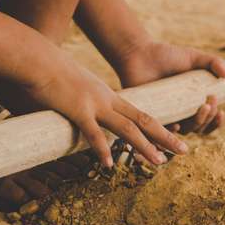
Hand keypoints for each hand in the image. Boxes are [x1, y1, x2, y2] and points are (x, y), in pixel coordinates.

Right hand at [17, 55, 189, 170]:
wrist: (38, 59)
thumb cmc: (52, 73)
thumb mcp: (76, 88)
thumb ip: (84, 104)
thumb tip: (83, 117)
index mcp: (108, 96)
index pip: (140, 114)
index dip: (159, 128)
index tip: (174, 140)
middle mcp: (106, 100)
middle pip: (143, 121)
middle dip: (165, 137)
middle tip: (186, 150)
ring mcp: (93, 104)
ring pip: (126, 128)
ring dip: (144, 146)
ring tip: (160, 162)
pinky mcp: (76, 109)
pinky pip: (92, 133)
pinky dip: (102, 149)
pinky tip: (108, 165)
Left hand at [114, 40, 224, 135]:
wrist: (140, 54)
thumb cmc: (166, 56)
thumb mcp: (193, 57)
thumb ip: (213, 63)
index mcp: (193, 102)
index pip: (209, 120)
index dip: (216, 121)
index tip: (222, 112)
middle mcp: (181, 113)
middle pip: (199, 127)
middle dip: (208, 118)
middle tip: (210, 103)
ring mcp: (167, 116)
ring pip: (185, 131)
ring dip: (197, 123)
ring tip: (202, 108)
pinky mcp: (151, 118)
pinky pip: (162, 132)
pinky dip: (171, 132)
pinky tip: (178, 124)